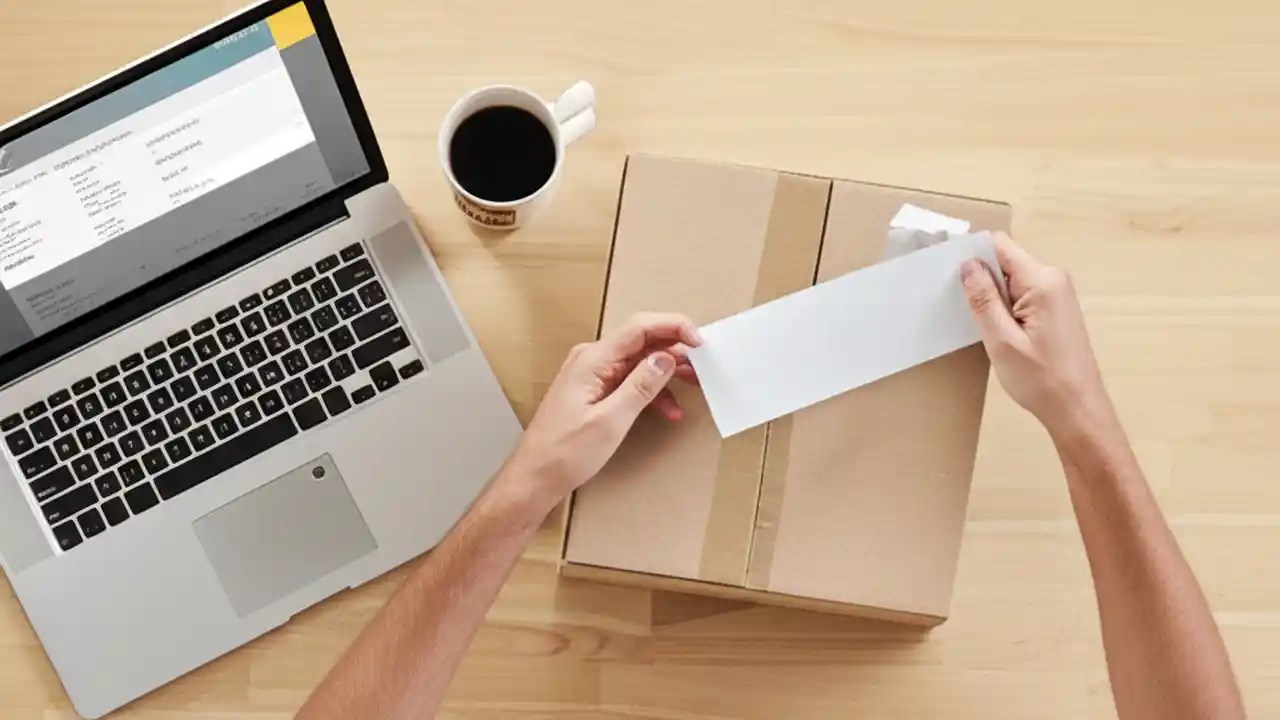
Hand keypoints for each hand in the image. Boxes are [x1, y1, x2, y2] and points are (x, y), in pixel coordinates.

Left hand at [497, 312, 701, 513]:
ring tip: (695, 383)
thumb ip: (641, 386)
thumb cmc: (564, 453)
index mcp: (592, 360)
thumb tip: (667, 357)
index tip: (700, 342)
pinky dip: (651, 391)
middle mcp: (591, 359)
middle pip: (641, 340)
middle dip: (675, 349)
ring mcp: (592, 374)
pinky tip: (669, 409)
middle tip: (704, 365)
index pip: (640, 327)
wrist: (534, 477)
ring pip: (638, 361)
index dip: (674, 327)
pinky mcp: (594, 390)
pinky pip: (629, 380)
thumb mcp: (610, 421)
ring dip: (667, 371)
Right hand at [960, 233, 1110, 434]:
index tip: (950, 274)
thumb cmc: (1041, 380)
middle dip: (981, 277)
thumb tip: (967, 264)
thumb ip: (984, 300)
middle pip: (1006, 260)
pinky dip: (1005, 305)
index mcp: (1042, 281)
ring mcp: (1057, 293)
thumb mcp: (1002, 341)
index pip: (1000, 245)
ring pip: (1012, 278)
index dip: (973, 254)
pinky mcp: (1055, 308)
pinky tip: (997, 329)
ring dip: (992, 294)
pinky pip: (1022, 293)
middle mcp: (1054, 279)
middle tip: (961, 304)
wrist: (1077, 409)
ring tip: (979, 322)